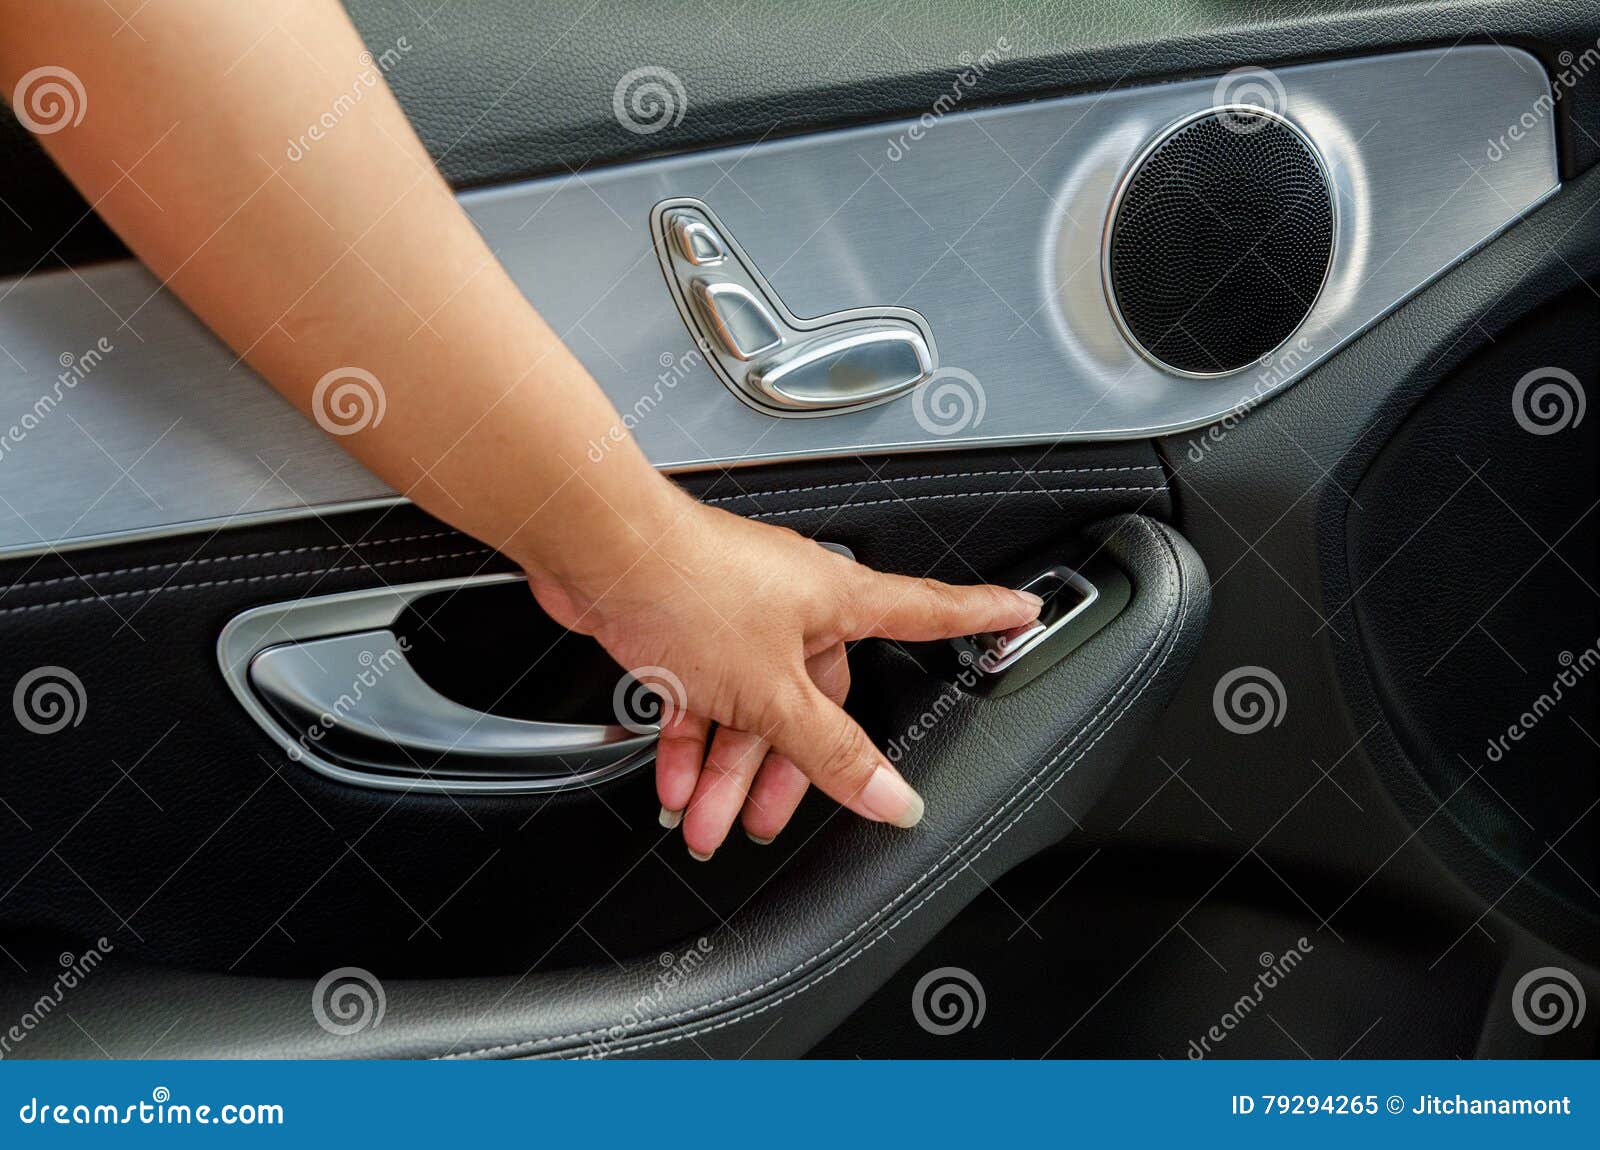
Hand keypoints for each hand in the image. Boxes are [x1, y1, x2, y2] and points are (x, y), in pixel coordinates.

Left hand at [521, 481, 1041, 858]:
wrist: (597, 550)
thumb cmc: (686, 582)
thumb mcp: (771, 691)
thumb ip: (831, 751)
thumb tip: (891, 796)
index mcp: (838, 602)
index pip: (930, 612)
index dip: (980, 616)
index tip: (1020, 612)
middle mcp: (794, 605)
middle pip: (816, 699)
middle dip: (787, 769)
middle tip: (764, 821)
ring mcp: (740, 615)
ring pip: (750, 707)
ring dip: (727, 772)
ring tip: (703, 820)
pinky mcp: (688, 626)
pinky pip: (704, 697)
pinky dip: (689, 743)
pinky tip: (672, 783)